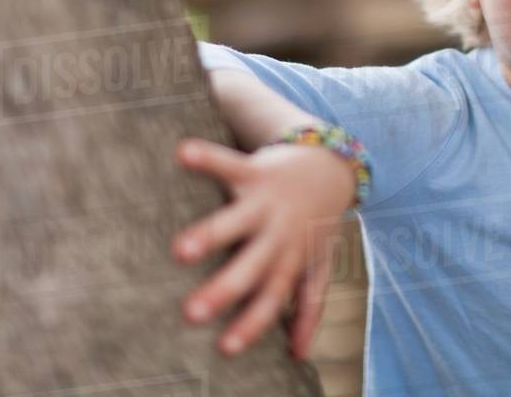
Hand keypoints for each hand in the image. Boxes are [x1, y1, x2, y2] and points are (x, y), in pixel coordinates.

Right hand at [172, 137, 355, 358]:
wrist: (330, 168)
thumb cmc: (315, 224)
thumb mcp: (317, 265)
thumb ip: (308, 307)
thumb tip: (299, 356)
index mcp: (289, 261)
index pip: (270, 299)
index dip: (251, 324)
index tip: (225, 349)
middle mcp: (278, 234)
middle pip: (251, 267)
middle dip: (224, 290)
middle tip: (191, 313)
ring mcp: (267, 203)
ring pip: (237, 221)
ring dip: (210, 234)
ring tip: (180, 250)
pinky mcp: (257, 171)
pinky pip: (231, 164)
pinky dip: (208, 158)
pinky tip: (182, 153)